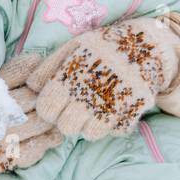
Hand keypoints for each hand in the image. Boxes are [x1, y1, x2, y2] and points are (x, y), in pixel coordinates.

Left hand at [32, 18, 179, 139]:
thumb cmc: (105, 45)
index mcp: (74, 73)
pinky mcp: (135, 110)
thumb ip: (50, 65)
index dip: (48, 109)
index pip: (47, 108)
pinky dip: (113, 124)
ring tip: (94, 109)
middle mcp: (93, 90)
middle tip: (75, 109)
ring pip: (90, 134)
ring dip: (90, 125)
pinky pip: (115, 130)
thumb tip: (30, 86)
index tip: (55, 104)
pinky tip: (114, 108)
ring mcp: (115, 103)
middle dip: (68, 121)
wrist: (149, 45)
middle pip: (67, 127)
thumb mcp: (75, 45)